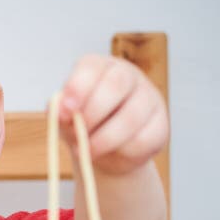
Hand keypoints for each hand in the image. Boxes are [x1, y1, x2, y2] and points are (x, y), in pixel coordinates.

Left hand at [58, 54, 168, 174]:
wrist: (106, 152)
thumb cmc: (82, 126)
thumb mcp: (65, 118)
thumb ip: (60, 112)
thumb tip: (59, 111)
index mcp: (100, 68)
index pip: (92, 67)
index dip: (78, 88)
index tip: (66, 111)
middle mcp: (127, 75)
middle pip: (116, 84)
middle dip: (93, 113)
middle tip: (78, 135)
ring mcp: (149, 97)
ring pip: (131, 116)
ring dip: (105, 139)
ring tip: (88, 151)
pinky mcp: (160, 124)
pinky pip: (143, 139)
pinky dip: (123, 151)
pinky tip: (112, 152)